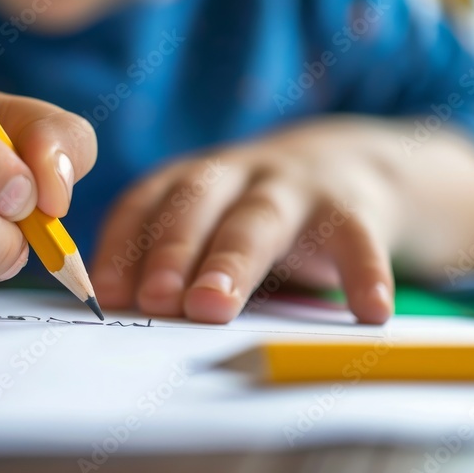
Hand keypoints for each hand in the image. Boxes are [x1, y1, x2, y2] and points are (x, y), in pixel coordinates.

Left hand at [91, 118, 400, 323]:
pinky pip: (356, 238)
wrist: (347, 163)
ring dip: (233, 261)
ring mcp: (293, 187)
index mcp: (188, 181)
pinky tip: (368, 310)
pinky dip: (364, 271)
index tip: (105, 295)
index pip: (144, 205)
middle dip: (171, 251)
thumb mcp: (208, 223)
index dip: (123, 247)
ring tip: (213, 307)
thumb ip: (167, 258)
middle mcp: (234, 175)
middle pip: (195, 205)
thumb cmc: (251, 213)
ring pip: (258, 219)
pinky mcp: (351, 207)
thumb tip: (117, 311)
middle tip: (154, 300)